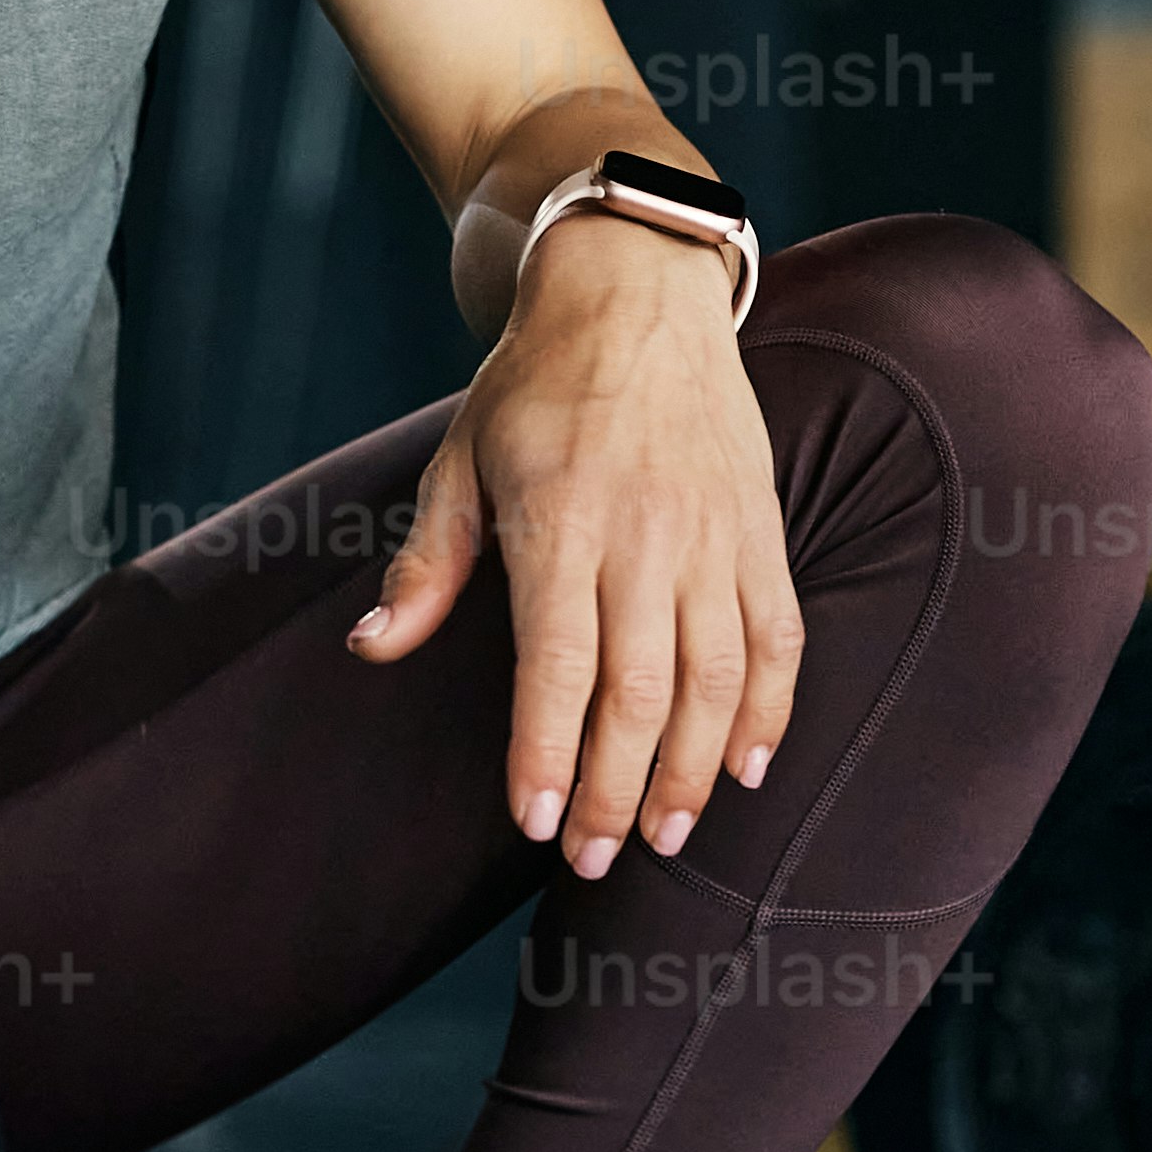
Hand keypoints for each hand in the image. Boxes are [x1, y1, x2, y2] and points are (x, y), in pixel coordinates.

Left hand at [343, 217, 802, 877]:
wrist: (636, 290)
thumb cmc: (534, 384)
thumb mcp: (459, 460)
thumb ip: (428, 563)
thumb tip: (374, 647)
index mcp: (560, 519)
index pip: (556, 664)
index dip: (548, 752)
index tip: (535, 823)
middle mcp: (645, 533)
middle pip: (638, 691)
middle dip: (614, 789)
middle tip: (592, 861)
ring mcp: (712, 533)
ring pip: (715, 677)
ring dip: (693, 769)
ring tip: (663, 835)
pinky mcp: (759, 528)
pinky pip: (777, 635)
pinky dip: (769, 708)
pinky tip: (748, 767)